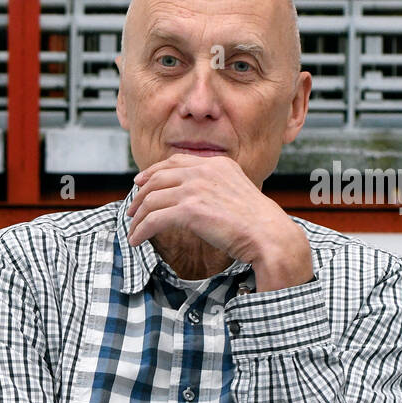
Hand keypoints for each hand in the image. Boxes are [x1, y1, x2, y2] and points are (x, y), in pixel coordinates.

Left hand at [127, 152, 312, 289]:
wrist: (269, 235)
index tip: (140, 182)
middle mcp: (203, 170)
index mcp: (216, 163)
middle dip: (141, 194)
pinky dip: (142, 230)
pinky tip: (137, 239)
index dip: (152, 172)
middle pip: (158, 178)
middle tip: (132, 209)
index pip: (174, 162)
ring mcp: (195, 188)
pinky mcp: (190, 210)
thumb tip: (193, 197)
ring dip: (139, 216)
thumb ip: (215, 186)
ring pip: (153, 200)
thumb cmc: (257, 221)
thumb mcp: (236, 191)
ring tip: (133, 229)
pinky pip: (155, 219)